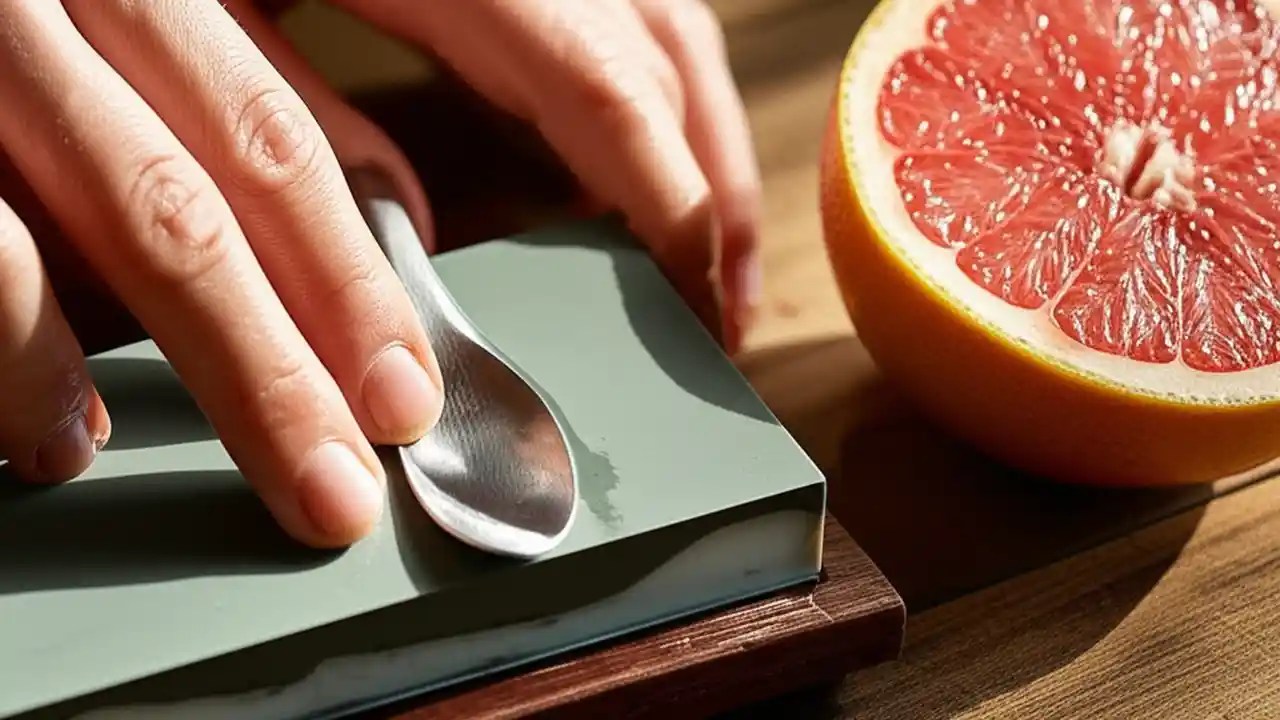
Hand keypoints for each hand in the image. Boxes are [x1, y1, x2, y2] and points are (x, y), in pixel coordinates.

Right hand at [0, 0, 443, 546]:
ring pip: (72, 231)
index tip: (401, 389)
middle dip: (279, 364)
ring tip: (259, 468)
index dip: (348, 278)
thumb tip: (388, 207)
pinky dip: (9, 358)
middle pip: (184, 203)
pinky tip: (52, 435)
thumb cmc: (36, 20)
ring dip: (181, 368)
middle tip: (341, 485)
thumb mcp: (142, 10)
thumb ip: (253, 88)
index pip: (267, 139)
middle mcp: (31, 9)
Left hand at [332, 0, 763, 349]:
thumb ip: (300, 122)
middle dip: (712, 197)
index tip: (699, 301)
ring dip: (706, 150)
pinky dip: (662, 103)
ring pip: (672, 36)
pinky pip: (635, 18)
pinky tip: (643, 163)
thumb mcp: (214, 15)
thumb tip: (405, 228)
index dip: (672, 203)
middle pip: (667, 65)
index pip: (607, 89)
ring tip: (713, 256)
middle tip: (723, 313)